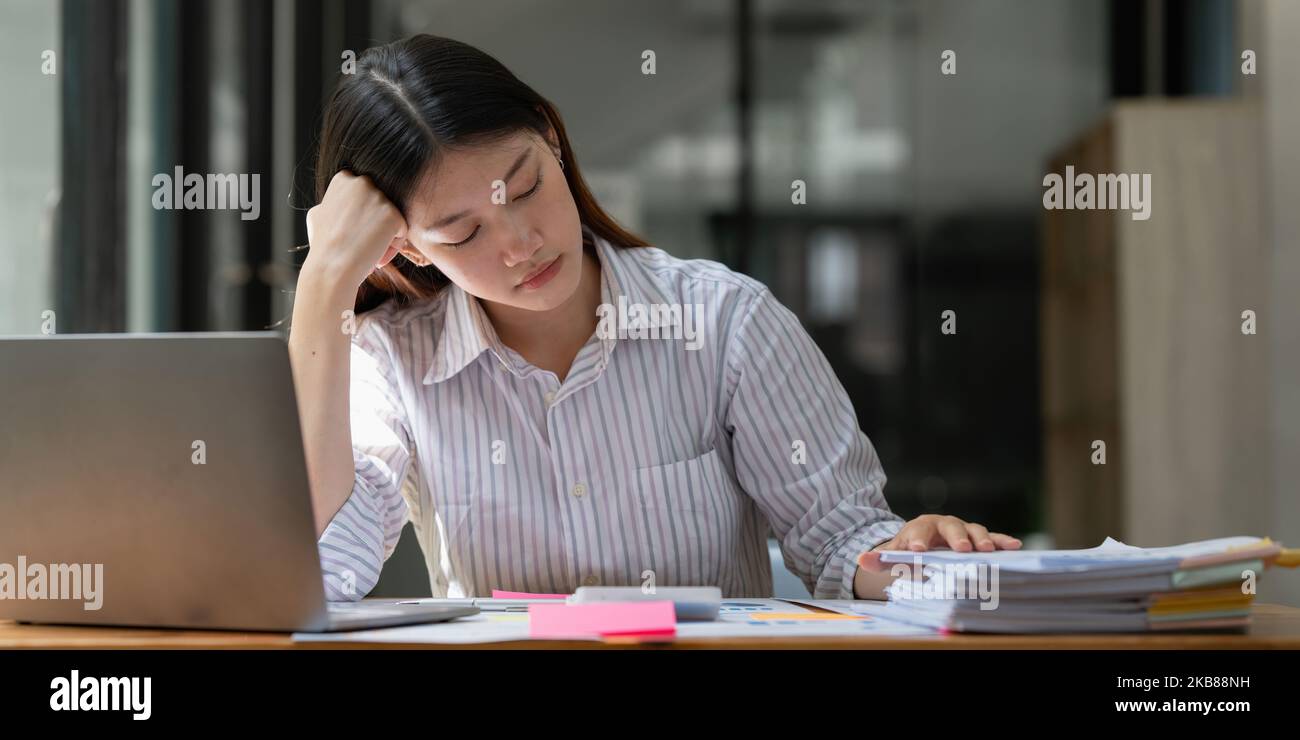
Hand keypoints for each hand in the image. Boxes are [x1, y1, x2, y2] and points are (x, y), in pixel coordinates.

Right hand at [303, 170, 410, 288]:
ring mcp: (379, 197)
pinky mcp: (393, 215)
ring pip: (390, 219)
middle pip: (378, 206)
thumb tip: (339, 201)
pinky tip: (377, 258)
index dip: (359, 217)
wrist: (330, 268)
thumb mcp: (318, 214)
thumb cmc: (321, 246)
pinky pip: (401, 232)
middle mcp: (362, 182)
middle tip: (360, 245)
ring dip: (383, 238)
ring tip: (367, 255)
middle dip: (373, 225)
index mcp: (344, 179)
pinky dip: (393, 247)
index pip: (363, 195)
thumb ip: (334, 202)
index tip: (351, 234)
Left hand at [871, 514, 1021, 552]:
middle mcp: (943, 525)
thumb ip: (879, 559)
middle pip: (950, 527)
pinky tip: (1014, 546)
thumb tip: (861, 560)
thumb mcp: (893, 554)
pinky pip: (993, 539)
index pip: (917, 532)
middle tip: (960, 549)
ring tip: (989, 549)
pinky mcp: (979, 540)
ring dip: (981, 539)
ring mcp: (963, 531)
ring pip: (973, 530)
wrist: (925, 543)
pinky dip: (1003, 540)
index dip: (917, 541)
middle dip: (955, 537)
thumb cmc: (910, 550)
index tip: (917, 551)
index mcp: (919, 527)